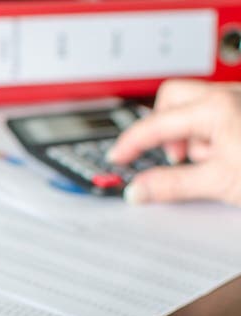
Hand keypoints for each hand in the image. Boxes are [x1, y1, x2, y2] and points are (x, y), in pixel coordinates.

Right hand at [109, 80, 240, 205]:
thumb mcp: (219, 182)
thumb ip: (172, 185)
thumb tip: (138, 190)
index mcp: (216, 108)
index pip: (156, 124)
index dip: (131, 143)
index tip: (118, 157)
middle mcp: (229, 94)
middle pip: (171, 98)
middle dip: (163, 128)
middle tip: (172, 157)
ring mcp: (240, 98)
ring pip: (195, 105)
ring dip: (190, 133)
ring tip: (209, 160)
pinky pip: (216, 111)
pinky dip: (210, 132)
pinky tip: (226, 154)